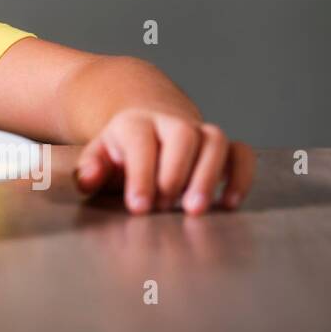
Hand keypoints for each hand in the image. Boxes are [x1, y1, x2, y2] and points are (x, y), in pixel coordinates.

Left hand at [72, 107, 254, 215]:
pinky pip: (241, 153)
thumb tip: (89, 178)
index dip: (140, 175)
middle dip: (176, 173)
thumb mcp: (98, 156)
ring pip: (216, 140)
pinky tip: (229, 203)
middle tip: (166, 207)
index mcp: (136, 123)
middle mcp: (172, 122)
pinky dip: (241, 176)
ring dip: (209, 175)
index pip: (141, 143)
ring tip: (196, 209)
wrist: (146, 126)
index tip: (138, 207)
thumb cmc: (121, 151)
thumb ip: (91, 168)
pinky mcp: (224, 147)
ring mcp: (200, 132)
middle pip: (183, 136)